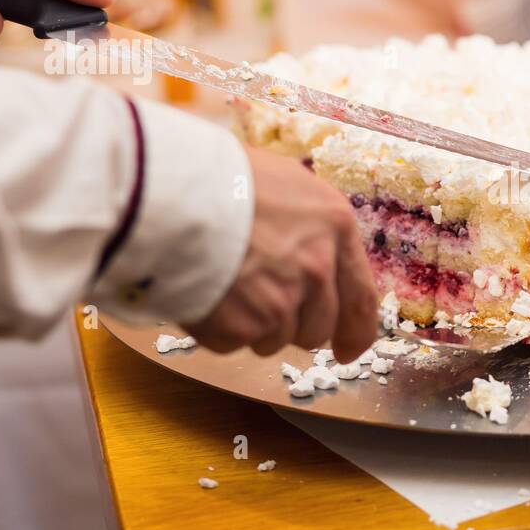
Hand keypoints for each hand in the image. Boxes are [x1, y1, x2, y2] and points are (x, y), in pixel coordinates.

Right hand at [185, 147, 378, 360]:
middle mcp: (317, 268)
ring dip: (251, 325)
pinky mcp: (245, 326)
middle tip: (256, 300)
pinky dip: (217, 328)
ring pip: (274, 341)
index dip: (356, 333)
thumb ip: (313, 228)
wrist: (167, 192)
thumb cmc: (220, 177)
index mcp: (336, 228)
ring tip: (223, 284)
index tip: (347, 352)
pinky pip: (234, 343)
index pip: (361, 299)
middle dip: (291, 325)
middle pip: (316, 329)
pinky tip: (204, 293)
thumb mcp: (286, 184)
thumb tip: (321, 258)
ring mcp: (282, 300)